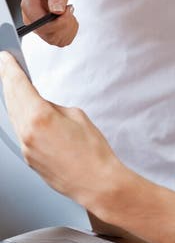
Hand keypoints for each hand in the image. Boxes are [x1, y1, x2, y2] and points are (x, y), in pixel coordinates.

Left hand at [0, 52, 124, 211]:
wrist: (96, 183)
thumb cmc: (93, 153)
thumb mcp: (76, 116)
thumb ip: (53, 107)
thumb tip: (43, 105)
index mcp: (39, 118)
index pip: (19, 86)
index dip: (10, 69)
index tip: (6, 59)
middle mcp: (27, 133)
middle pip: (11, 100)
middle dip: (7, 81)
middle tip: (5, 67)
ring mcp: (26, 148)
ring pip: (13, 117)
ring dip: (12, 99)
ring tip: (13, 86)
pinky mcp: (29, 158)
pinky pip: (20, 132)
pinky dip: (19, 117)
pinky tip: (24, 111)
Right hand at [21, 0, 77, 45]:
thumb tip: (57, 11)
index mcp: (29, 7)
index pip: (44, 27)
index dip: (60, 22)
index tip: (68, 8)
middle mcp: (32, 19)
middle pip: (51, 36)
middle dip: (66, 25)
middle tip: (69, 8)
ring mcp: (39, 26)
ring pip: (56, 41)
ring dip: (69, 29)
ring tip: (69, 12)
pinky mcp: (47, 29)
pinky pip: (60, 40)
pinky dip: (70, 31)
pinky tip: (69, 18)